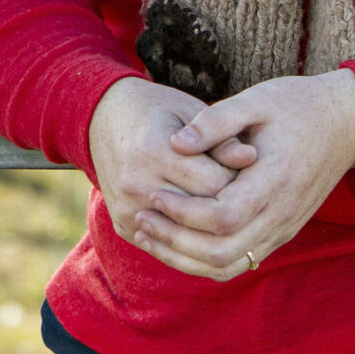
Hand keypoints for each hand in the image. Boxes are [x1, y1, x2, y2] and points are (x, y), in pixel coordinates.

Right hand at [87, 78, 258, 248]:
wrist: (102, 120)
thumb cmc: (156, 111)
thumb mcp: (189, 111)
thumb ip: (220, 137)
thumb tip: (252, 157)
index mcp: (153, 151)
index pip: (215, 184)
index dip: (240, 180)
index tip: (249, 172)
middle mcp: (136, 184)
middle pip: (203, 213)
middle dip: (230, 205)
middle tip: (244, 193)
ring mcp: (127, 208)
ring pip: (187, 236)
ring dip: (211, 226)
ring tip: (225, 206)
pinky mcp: (123, 225)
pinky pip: (167, 243)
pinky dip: (189, 235)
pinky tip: (203, 221)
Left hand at [131, 69, 354, 280]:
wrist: (345, 123)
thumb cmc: (297, 105)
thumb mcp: (256, 100)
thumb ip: (216, 121)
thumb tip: (176, 143)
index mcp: (273, 181)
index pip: (222, 217)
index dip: (183, 213)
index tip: (155, 194)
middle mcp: (280, 214)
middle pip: (222, 252)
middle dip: (176, 241)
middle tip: (142, 219)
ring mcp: (282, 228)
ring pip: (229, 265)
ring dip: (186, 258)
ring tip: (150, 234)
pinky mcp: (281, 231)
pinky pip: (241, 260)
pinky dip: (205, 259)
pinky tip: (178, 241)